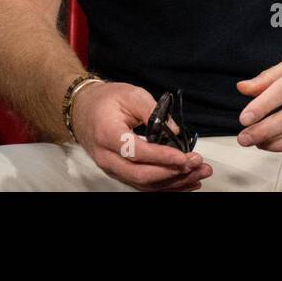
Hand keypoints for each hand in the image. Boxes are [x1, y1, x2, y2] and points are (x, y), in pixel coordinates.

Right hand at [70, 81, 211, 189]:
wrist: (83, 109)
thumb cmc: (106, 100)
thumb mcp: (131, 94)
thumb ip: (154, 111)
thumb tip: (176, 131)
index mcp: (108, 134)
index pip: (136, 152)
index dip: (162, 157)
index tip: (185, 156)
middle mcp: (107, 157)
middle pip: (141, 175)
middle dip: (173, 173)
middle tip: (198, 165)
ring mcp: (111, 169)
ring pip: (143, 184)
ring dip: (173, 182)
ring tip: (198, 174)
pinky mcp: (119, 173)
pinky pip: (142, 185)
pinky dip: (165, 186)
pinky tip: (185, 183)